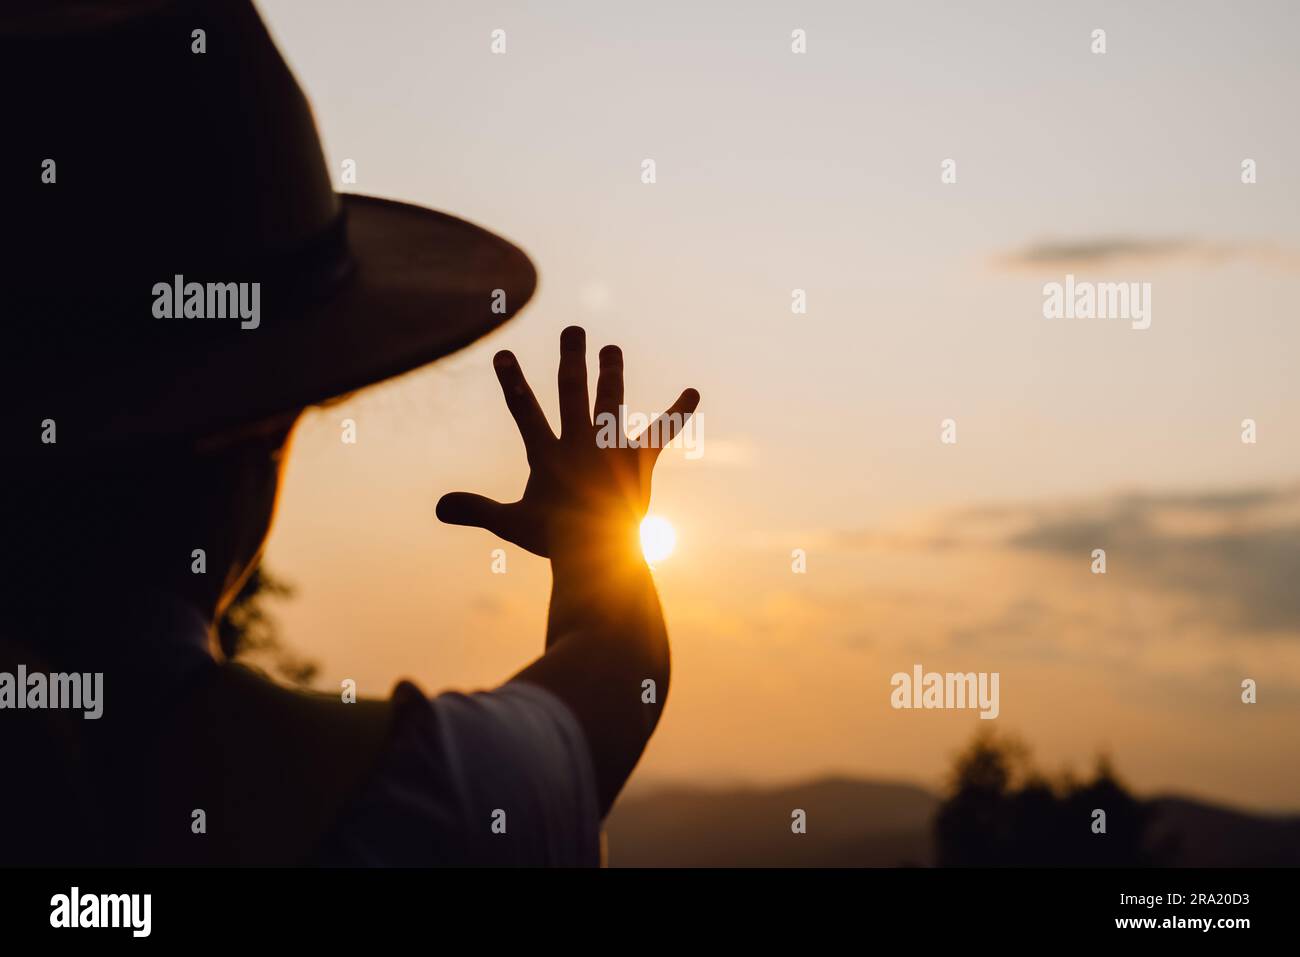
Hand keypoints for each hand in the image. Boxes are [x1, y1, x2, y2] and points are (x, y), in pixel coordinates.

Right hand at [437, 326, 698, 558]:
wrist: (602, 556)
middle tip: (574, 330)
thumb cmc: (554, 540)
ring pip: (611, 402)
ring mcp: (611, 450)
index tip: (504, 354)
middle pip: (574, 393)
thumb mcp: (510, 524)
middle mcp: (580, 445)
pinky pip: (661, 432)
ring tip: (611, 348)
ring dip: (611, 372)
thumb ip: (474, 509)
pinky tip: (694, 391)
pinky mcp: (639, 462)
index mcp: (548, 456)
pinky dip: (678, 412)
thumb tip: (437, 507)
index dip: (513, 382)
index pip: (525, 412)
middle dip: (572, 359)